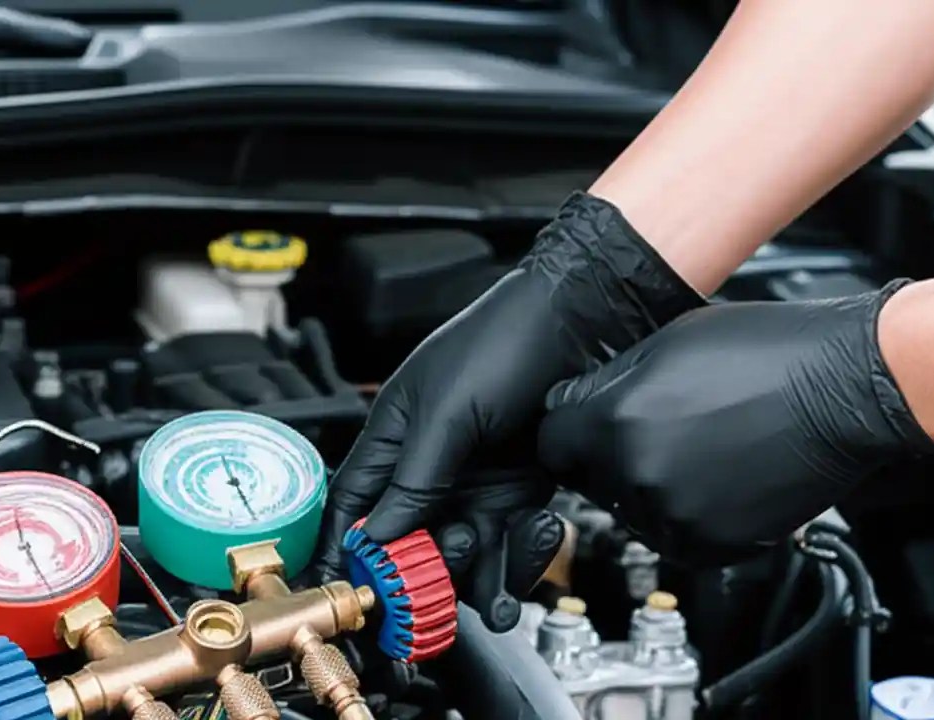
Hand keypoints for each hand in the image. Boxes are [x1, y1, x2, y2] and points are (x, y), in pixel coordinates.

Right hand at [314, 191, 702, 627]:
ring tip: (490, 587)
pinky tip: (527, 559)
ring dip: (470, 580)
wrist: (586, 326)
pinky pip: (506, 545)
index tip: (350, 595)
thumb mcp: (448, 412)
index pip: (353, 504)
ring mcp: (476, 482)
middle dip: (420, 573)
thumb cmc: (504, 343)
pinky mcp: (520, 492)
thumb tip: (375, 536)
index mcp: (394, 437)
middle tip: (439, 587)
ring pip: (459, 554)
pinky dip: (514, 565)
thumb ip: (414, 478)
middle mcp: (430, 466)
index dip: (346, 551)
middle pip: (407, 543)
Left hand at [538, 281, 933, 563]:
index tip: (586, 428)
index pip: (553, 445)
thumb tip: (571, 403)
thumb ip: (608, 381)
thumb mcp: (668, 342)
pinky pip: (678, 537)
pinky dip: (690, 514)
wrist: (848, 387)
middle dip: (612, 458)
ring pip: (633, 512)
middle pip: (591, 481)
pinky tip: (721, 474)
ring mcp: (680, 518)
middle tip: (662, 428)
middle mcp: (641, 477)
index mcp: (617, 422)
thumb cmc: (769, 352)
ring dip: (652, 488)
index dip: (570, 432)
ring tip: (701, 446)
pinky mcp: (718, 546)